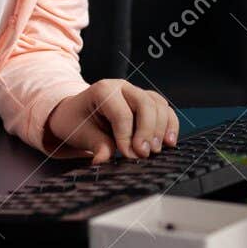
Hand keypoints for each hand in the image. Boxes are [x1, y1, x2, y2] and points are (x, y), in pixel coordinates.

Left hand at [44, 80, 178, 163]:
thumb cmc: (77, 120)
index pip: (121, 113)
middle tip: (144, 153)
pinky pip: (164, 109)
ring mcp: (137, 92)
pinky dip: (170, 125)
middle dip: (147, 131)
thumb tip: (103, 160)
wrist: (76, 113)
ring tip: (156, 150)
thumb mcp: (81, 133)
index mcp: (103, 90)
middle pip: (145, 104)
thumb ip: (97, 145)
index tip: (129, 155)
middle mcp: (123, 87)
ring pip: (158, 105)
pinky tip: (169, 141)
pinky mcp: (147, 102)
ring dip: (161, 129)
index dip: (127, 136)